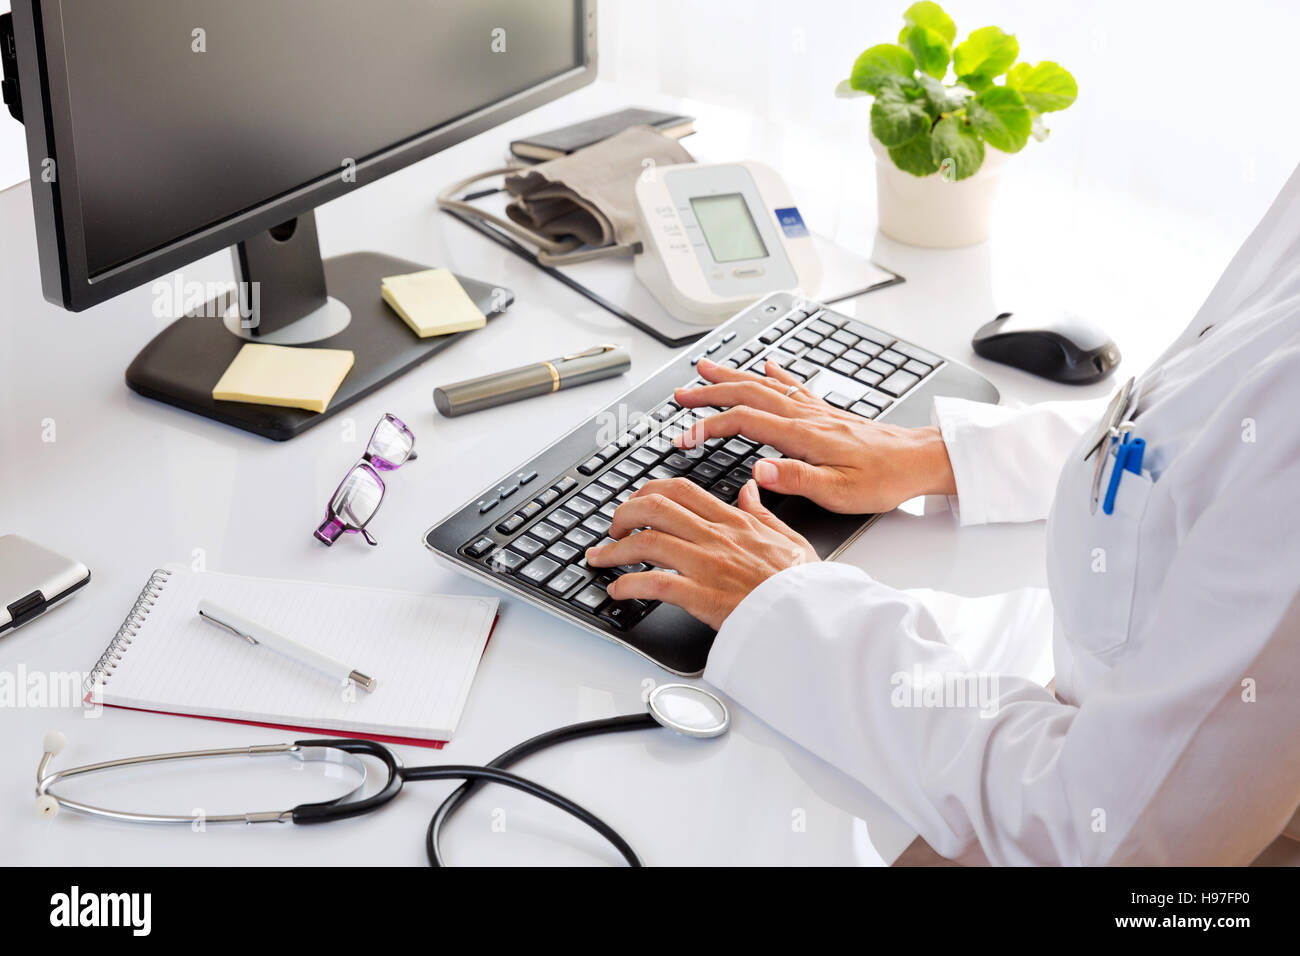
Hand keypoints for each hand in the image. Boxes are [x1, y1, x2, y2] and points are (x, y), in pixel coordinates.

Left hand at [585, 477, 817, 629]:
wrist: (812, 615)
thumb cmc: (803, 583)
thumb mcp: (789, 535)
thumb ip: (762, 511)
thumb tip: (749, 488)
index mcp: (734, 520)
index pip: (680, 490)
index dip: (647, 492)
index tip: (634, 503)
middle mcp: (715, 536)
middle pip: (654, 507)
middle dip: (623, 513)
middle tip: (612, 529)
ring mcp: (707, 564)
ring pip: (646, 541)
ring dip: (614, 550)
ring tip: (601, 558)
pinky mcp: (702, 595)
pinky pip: (654, 583)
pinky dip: (628, 584)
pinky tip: (618, 590)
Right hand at [672, 358, 956, 513]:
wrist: (920, 461)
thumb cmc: (885, 479)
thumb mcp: (839, 492)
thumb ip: (796, 479)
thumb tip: (758, 470)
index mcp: (803, 436)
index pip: (744, 421)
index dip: (710, 427)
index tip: (685, 437)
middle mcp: (806, 416)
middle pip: (748, 394)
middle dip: (710, 392)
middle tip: (681, 394)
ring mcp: (816, 411)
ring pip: (765, 384)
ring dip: (732, 375)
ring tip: (706, 368)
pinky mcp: (827, 413)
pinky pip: (793, 385)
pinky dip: (775, 373)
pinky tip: (767, 365)